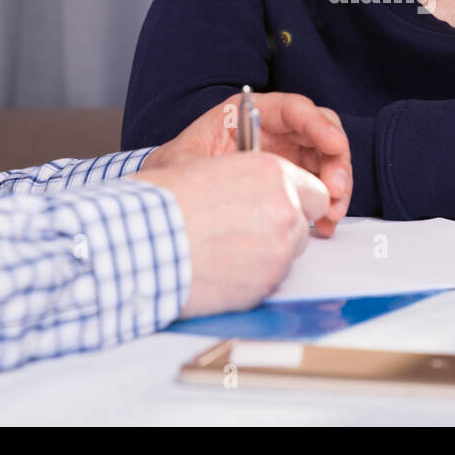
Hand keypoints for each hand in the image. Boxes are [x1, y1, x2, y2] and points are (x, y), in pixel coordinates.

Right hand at [130, 151, 331, 317]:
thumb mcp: (210, 171)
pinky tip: (220, 269)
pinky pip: (270, 280)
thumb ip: (248, 181)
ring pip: (288, 253)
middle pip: (303, 224)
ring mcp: (279, 249)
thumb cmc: (162, 204)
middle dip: (281, 228)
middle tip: (243, 231)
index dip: (296, 201)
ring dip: (267, 253)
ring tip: (224, 251)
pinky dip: (252, 278)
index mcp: (272, 173)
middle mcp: (284, 209)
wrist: (140, 243)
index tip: (279, 207)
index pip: (315, 191)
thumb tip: (258, 192)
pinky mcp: (266, 284)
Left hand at [139, 91, 351, 234]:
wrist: (168, 197)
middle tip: (336, 190)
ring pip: (327, 160)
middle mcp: (273, 130)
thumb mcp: (183, 162)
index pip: (293, 109)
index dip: (319, 125)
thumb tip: (238, 168)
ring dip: (337, 186)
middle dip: (335, 161)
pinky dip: (327, 204)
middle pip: (320, 133)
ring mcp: (285, 154)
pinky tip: (324, 223)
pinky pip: (318, 186)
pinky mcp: (290, 179)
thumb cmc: (174, 172)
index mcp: (246, 114)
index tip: (334, 145)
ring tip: (332, 214)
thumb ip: (209, 162)